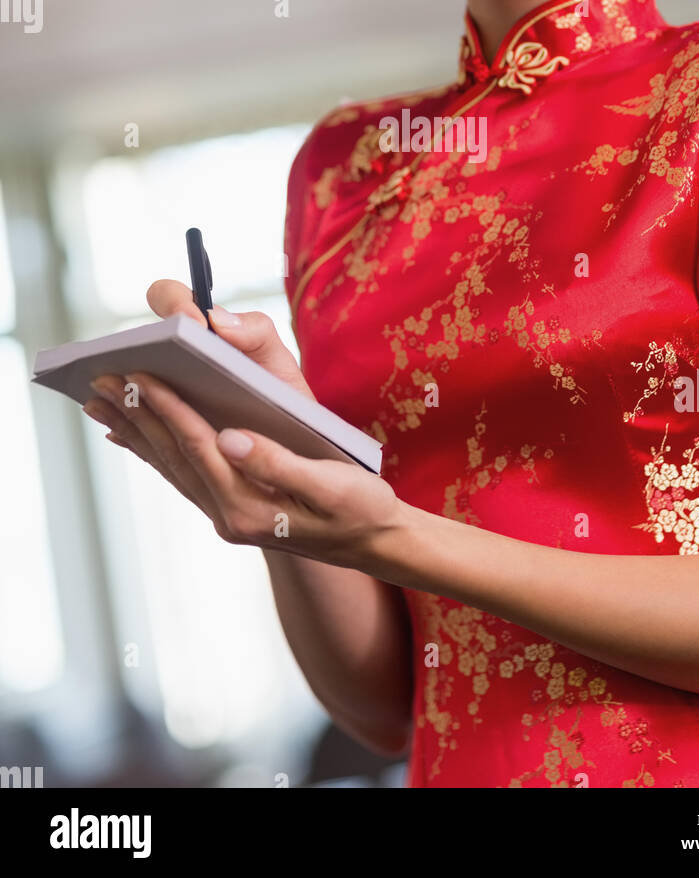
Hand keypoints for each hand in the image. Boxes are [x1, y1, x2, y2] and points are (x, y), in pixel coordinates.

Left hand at [81, 281, 403, 572]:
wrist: (378, 545)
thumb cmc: (362, 508)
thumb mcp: (330, 484)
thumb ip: (278, 463)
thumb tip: (230, 437)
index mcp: (250, 507)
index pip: (199, 447)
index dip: (168, 407)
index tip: (140, 374)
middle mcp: (230, 517)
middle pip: (173, 457)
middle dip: (136, 414)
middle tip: (100, 381)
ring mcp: (229, 517)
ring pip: (171, 467)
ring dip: (136, 432)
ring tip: (102, 404)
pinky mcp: (234, 511)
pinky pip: (184, 476)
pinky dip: (157, 452)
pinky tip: (137, 438)